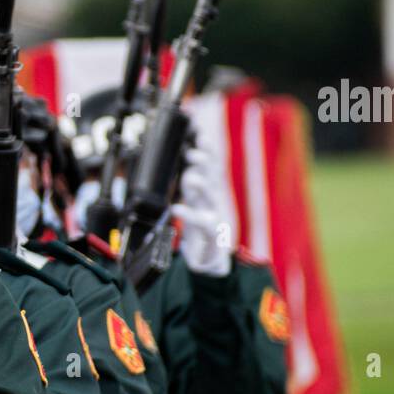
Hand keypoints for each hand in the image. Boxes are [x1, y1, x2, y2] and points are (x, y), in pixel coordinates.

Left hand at [172, 146, 232, 277]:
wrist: (211, 256)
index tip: (202, 137)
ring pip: (211, 197)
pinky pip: (202, 223)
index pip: (213, 166)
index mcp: (211, 190)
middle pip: (213, 176)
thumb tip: (187, 159)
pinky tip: (177, 208)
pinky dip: (190, 215)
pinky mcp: (212, 233)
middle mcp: (214, 200)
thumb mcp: (196, 200)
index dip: (210, 151)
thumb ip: (193, 181)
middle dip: (205, 163)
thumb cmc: (202, 225)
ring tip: (190, 178)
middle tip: (192, 154)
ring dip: (201, 185)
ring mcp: (215, 215)